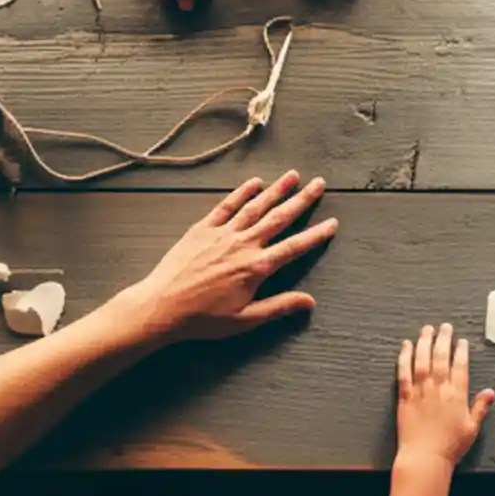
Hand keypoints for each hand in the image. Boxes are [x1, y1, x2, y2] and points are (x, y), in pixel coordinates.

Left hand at [136, 171, 336, 340]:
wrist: (163, 306)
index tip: (332, 223)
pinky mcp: (202, 229)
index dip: (316, 235)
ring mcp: (222, 234)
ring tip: (292, 176)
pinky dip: (241, 193)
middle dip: (301, 200)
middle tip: (319, 184)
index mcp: (256, 268)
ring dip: (276, 190)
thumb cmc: (203, 319)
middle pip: (278, 218)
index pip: (294, 247)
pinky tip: (254, 183)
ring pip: (255, 206)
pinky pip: (226, 206)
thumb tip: (309, 302)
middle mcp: (243, 244)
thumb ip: (279, 307)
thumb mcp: (245, 319)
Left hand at [395, 323, 494, 467]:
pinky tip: (406, 345)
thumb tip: (491, 391)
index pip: (460, 365)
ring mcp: (420, 390)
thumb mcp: (472, 428)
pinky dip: (404, 357)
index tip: (461, 340)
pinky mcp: (404, 396)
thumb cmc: (451, 446)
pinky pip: (403, 372)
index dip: (461, 351)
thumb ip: (480, 407)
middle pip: (441, 357)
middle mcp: (438, 388)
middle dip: (443, 339)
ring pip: (422, 359)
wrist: (425, 457)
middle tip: (445, 326)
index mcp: (457, 394)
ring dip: (424, 342)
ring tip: (427, 329)